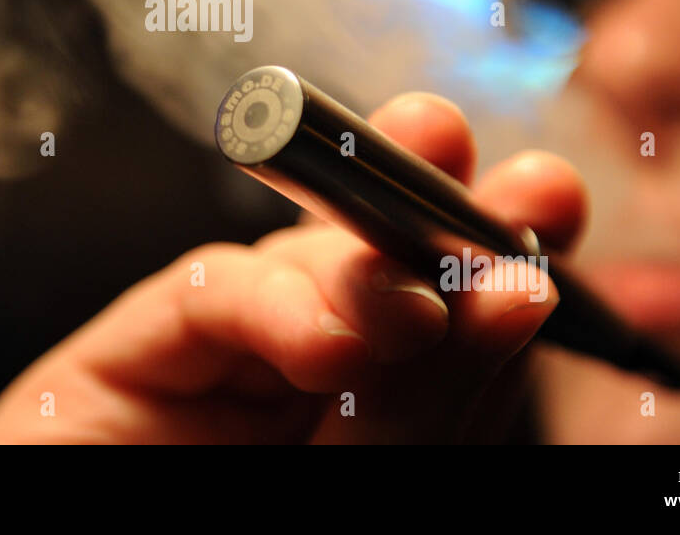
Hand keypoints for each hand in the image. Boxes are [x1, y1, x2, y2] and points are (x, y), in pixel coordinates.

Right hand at [0, 92, 586, 442]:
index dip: (494, 259)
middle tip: (521, 184)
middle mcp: (305, 379)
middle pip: (382, 266)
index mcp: (373, 418)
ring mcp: (221, 360)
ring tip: (415, 302)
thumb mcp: (354, 494)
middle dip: (444, 212)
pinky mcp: (133, 349)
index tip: (547, 212)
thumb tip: (510, 298)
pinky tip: (325, 334)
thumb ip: (416, 411)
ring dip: (368, 258)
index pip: (450, 328)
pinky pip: (209, 298)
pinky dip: (271, 303)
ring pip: (302, 263)